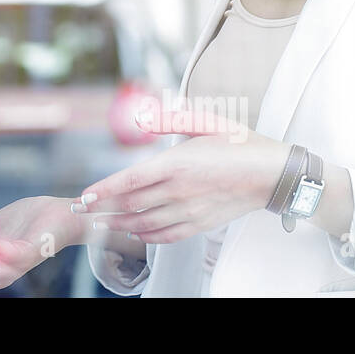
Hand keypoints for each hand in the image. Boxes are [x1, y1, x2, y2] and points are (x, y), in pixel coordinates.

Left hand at [73, 103, 288, 244]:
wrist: (274, 174)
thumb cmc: (241, 144)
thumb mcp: (206, 121)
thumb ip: (171, 118)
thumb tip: (141, 117)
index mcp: (177, 163)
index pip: (129, 181)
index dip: (103, 190)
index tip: (84, 196)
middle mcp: (180, 191)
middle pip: (131, 206)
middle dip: (102, 210)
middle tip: (81, 212)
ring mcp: (190, 211)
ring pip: (145, 224)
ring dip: (119, 225)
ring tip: (99, 224)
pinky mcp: (200, 224)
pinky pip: (166, 235)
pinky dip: (146, 237)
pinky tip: (134, 233)